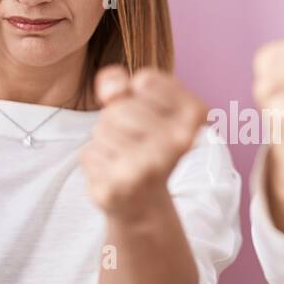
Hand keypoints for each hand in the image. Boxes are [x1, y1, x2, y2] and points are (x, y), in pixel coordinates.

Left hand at [79, 65, 207, 220]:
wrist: (146, 202)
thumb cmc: (146, 145)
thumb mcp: (140, 105)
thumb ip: (121, 84)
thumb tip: (110, 89)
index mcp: (194, 114)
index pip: (145, 81)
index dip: (138, 94)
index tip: (151, 115)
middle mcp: (179, 141)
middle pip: (119, 108)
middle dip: (116, 120)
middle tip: (134, 143)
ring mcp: (149, 166)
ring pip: (102, 130)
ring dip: (105, 141)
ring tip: (124, 158)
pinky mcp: (118, 188)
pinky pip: (89, 153)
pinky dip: (95, 162)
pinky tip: (114, 174)